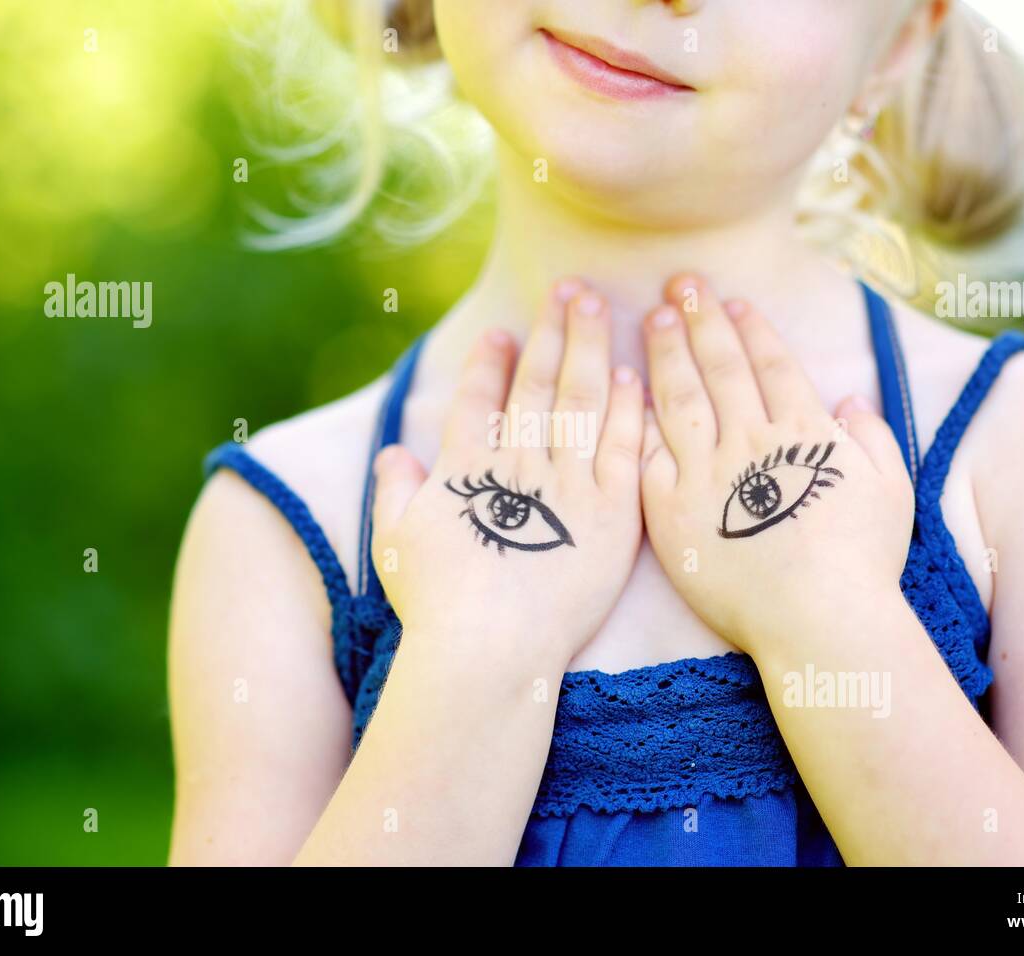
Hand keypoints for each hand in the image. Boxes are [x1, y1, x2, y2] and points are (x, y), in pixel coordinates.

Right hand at [370, 281, 644, 673]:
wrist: (489, 649)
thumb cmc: (435, 605)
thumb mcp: (395, 543)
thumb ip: (394, 490)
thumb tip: (393, 452)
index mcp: (467, 469)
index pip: (479, 400)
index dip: (489, 362)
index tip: (502, 330)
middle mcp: (518, 464)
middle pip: (537, 383)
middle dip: (553, 330)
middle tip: (570, 286)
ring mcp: (568, 486)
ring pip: (581, 400)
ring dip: (590, 347)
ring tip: (599, 304)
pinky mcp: (612, 514)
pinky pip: (621, 448)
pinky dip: (626, 410)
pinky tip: (630, 375)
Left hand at [639, 274, 913, 653]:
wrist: (818, 620)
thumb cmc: (862, 563)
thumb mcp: (889, 490)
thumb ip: (869, 438)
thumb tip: (848, 402)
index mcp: (803, 433)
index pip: (771, 365)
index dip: (751, 329)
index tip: (734, 301)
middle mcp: (750, 441)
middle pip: (720, 367)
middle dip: (701, 319)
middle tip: (682, 282)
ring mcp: (707, 473)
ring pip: (679, 398)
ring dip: (667, 353)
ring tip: (655, 317)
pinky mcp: (670, 509)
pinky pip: (648, 454)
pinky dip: (637, 418)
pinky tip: (625, 389)